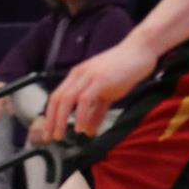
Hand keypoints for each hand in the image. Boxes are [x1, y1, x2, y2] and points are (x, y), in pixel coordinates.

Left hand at [40, 34, 156, 143]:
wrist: (140, 50)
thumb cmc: (125, 70)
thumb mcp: (107, 93)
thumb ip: (96, 111)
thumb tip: (87, 131)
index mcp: (76, 76)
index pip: (56, 97)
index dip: (50, 115)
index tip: (48, 132)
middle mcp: (78, 75)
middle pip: (57, 99)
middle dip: (51, 121)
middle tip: (49, 138)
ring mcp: (88, 76)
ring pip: (67, 99)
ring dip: (61, 120)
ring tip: (60, 137)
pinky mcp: (101, 79)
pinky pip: (85, 99)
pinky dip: (80, 115)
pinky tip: (80, 129)